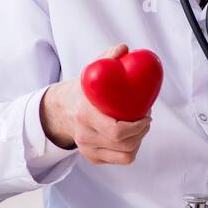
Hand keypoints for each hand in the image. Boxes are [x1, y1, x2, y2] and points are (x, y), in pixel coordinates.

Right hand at [40, 44, 152, 164]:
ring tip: (140, 126)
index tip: (146, 115)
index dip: (138, 126)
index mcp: (84, 114)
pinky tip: (130, 136)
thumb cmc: (81, 91)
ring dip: (138, 141)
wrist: (60, 110)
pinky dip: (130, 149)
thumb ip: (106, 59)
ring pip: (125, 155)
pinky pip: (120, 159)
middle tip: (146, 118)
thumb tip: (124, 48)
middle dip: (142, 132)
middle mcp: (84, 135)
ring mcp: (87, 149)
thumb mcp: (90, 72)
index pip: (116, 131)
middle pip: (124, 144)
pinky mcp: (92, 157)